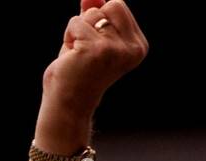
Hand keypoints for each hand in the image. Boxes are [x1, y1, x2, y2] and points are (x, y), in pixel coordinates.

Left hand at [42, 0, 147, 120]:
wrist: (67, 105)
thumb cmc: (77, 73)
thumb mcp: (90, 39)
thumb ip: (95, 15)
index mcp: (138, 46)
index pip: (118, 6)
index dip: (98, 20)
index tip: (95, 47)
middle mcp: (132, 48)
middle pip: (111, 4)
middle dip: (90, 21)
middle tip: (84, 49)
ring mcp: (115, 49)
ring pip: (91, 14)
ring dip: (76, 31)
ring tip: (77, 55)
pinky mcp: (96, 49)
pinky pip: (75, 23)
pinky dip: (68, 37)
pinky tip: (70, 58)